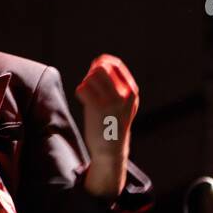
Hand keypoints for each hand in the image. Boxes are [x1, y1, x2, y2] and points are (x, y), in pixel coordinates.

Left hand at [75, 54, 138, 197]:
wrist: (111, 149)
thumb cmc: (115, 124)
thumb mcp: (125, 104)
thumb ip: (119, 86)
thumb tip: (100, 64)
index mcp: (132, 91)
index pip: (115, 64)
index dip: (101, 62)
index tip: (94, 68)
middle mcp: (124, 94)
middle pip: (101, 67)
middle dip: (92, 73)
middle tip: (90, 84)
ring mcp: (111, 101)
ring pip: (91, 76)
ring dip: (86, 83)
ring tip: (88, 95)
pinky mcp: (97, 108)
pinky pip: (83, 89)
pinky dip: (80, 92)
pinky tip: (84, 101)